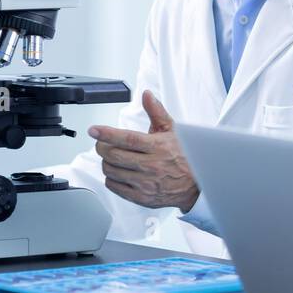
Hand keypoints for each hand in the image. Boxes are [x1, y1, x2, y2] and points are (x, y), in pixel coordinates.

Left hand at [88, 90, 199, 210]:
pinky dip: (111, 178)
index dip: (107, 134)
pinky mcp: (142, 197)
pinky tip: (119, 172)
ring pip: (111, 171)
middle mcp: (151, 166)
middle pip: (114, 156)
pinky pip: (115, 186)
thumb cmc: (184, 155)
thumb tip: (147, 95)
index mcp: (158, 147)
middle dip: (102, 147)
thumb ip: (156, 112)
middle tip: (102, 143)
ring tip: (114, 157)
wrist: (198, 183)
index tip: (94, 130)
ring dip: (107, 162)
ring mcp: (146, 183)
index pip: (127, 139)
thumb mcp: (172, 130)